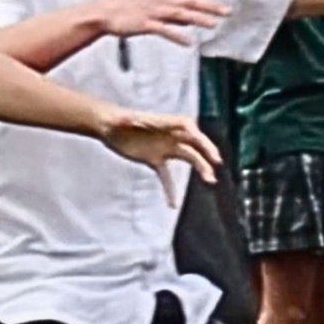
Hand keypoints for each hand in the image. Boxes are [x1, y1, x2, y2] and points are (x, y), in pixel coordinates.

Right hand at [94, 0, 228, 45]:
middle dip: (210, 6)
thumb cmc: (134, 10)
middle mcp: (163, 1)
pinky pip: (164, 30)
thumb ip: (175, 12)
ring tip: (214, 26)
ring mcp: (155, 12)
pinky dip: (177, 36)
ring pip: (180, 14)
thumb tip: (191, 18)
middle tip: (228, 11)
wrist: (108, 12)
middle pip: (190, 2)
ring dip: (197, 19)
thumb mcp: (156, 6)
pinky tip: (189, 43)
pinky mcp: (146, 24)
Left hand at [95, 106, 220, 207]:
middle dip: (205, 155)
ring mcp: (163, 148)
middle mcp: (169, 135)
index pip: (188, 127)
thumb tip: (130, 119)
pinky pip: (166, 176)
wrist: (108, 126)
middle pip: (193, 144)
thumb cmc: (117, 119)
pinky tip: (173, 204)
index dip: (200, 137)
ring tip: (210, 180)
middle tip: (214, 168)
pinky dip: (170, 190)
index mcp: (166, 123)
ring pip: (187, 158)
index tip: (208, 149)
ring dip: (200, 167)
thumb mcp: (123, 119)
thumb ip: (129, 120)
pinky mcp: (154, 160)